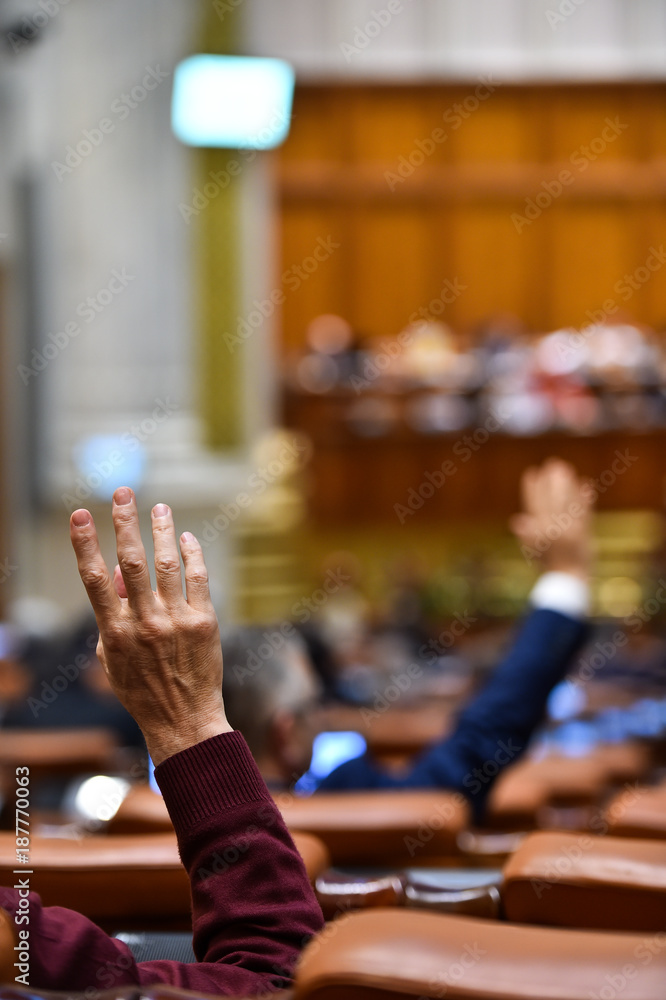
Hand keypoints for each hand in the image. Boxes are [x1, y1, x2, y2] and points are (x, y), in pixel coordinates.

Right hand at [69, 487, 231, 764]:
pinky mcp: (204, 622)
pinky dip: (192, 555)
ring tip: (159, 507)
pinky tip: (187, 539)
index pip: (95, 580)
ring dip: (162, 531)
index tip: (80, 515)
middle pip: (132, 562)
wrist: (184, 721)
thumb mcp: (114, 659)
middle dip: (126, 523)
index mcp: (115, 632)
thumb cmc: (143, 690)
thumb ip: (114, 615)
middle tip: (123, 493)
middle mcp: (145, 623)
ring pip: (168, 564)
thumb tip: (119, 575)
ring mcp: (177, 621)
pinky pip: (198, 579)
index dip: (86, 545)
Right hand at [509, 459, 592, 579]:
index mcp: (538, 532)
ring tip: (566, 469)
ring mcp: (569, 530)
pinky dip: (585, 497)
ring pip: (568, 501)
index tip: (532, 473)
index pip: (533, 504)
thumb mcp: (534, 551)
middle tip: (552, 464)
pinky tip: (585, 484)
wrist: (568, 580)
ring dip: (567, 483)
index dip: (532, 488)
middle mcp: (552, 529)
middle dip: (551, 480)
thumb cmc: (550, 567)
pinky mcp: (584, 533)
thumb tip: (516, 521)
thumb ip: (527, 535)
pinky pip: (584, 511)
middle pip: (552, 499)